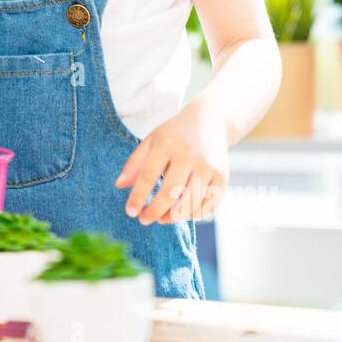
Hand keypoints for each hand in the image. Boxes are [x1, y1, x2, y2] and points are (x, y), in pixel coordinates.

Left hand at [114, 100, 229, 224]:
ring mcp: (208, 166)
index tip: (130, 212)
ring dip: (174, 217)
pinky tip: (184, 214)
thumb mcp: (151, 141)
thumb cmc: (174, 134)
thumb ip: (134, 163)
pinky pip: (209, 204)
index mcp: (166, 144)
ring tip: (162, 219)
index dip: (137, 197)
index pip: (148, 176)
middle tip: (144, 220)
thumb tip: (119, 186)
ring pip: (190, 203)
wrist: (211, 121)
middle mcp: (189, 155)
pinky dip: (196, 215)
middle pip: (170, 193)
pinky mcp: (222, 176)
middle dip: (155, 211)